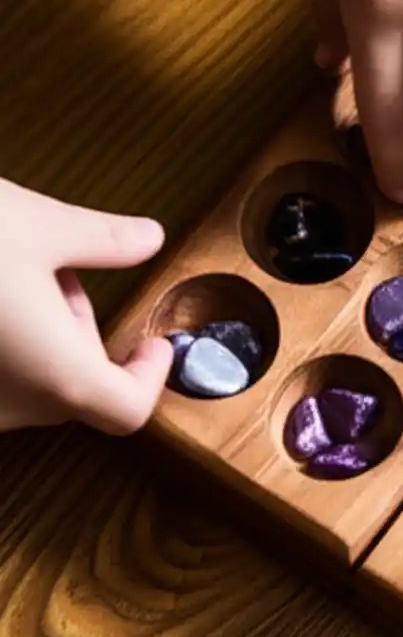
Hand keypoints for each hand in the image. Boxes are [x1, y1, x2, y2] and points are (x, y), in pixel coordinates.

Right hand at [0, 179, 172, 435]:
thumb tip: (150, 237)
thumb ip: (106, 239)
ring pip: (24, 381)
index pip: (126, 410)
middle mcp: (8, 409)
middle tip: (59, 272)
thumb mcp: (42, 226)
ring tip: (11, 271)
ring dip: (36, 334)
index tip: (154, 341)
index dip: (150, 378)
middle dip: (79, 330)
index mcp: (57, 377)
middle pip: (73, 387)